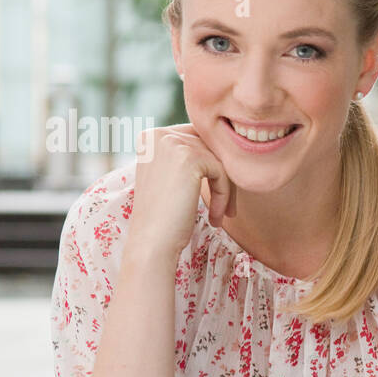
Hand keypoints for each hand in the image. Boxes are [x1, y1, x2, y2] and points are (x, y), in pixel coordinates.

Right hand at [130, 124, 237, 260]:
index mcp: (151, 137)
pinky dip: (224, 196)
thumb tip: (221, 146)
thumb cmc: (165, 216)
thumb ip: (188, 156)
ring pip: (218, 160)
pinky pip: (221, 171)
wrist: (152, 241)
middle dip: (221, 177)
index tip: (215, 194)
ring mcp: (172, 143)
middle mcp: (159, 135)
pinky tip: (216, 217)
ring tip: (220, 214)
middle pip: (209, 147)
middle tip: (225, 207)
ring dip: (225, 190)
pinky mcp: (189, 157)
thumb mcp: (171, 177)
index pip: (197, 139)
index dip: (211, 167)